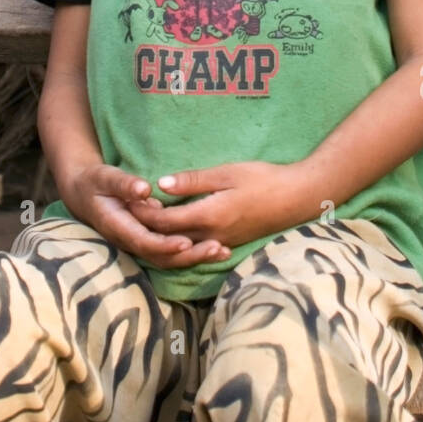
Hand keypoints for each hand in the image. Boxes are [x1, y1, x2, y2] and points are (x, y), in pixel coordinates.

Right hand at [62, 163, 230, 269]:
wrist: (84, 195)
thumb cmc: (96, 182)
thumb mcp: (105, 177)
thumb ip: (124, 184)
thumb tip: (144, 189)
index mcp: (119, 226)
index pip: (145, 242)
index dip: (165, 245)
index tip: (187, 242)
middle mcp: (129, 241)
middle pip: (161, 257)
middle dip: (188, 256)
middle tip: (215, 249)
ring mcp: (139, 244)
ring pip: (168, 259)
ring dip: (194, 258)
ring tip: (221, 251)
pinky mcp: (148, 242)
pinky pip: (170, 253)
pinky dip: (191, 253)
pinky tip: (215, 249)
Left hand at [128, 161, 303, 249]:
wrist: (297, 199)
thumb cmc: (263, 180)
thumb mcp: (226, 173)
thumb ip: (193, 181)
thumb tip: (160, 184)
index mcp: (208, 217)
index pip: (163, 221)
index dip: (142, 212)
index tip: (126, 199)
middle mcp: (211, 236)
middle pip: (168, 238)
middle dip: (146, 226)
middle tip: (127, 211)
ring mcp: (220, 243)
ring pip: (181, 247)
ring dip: (160, 235)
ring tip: (144, 220)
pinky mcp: (227, 244)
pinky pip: (195, 248)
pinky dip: (178, 241)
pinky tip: (170, 232)